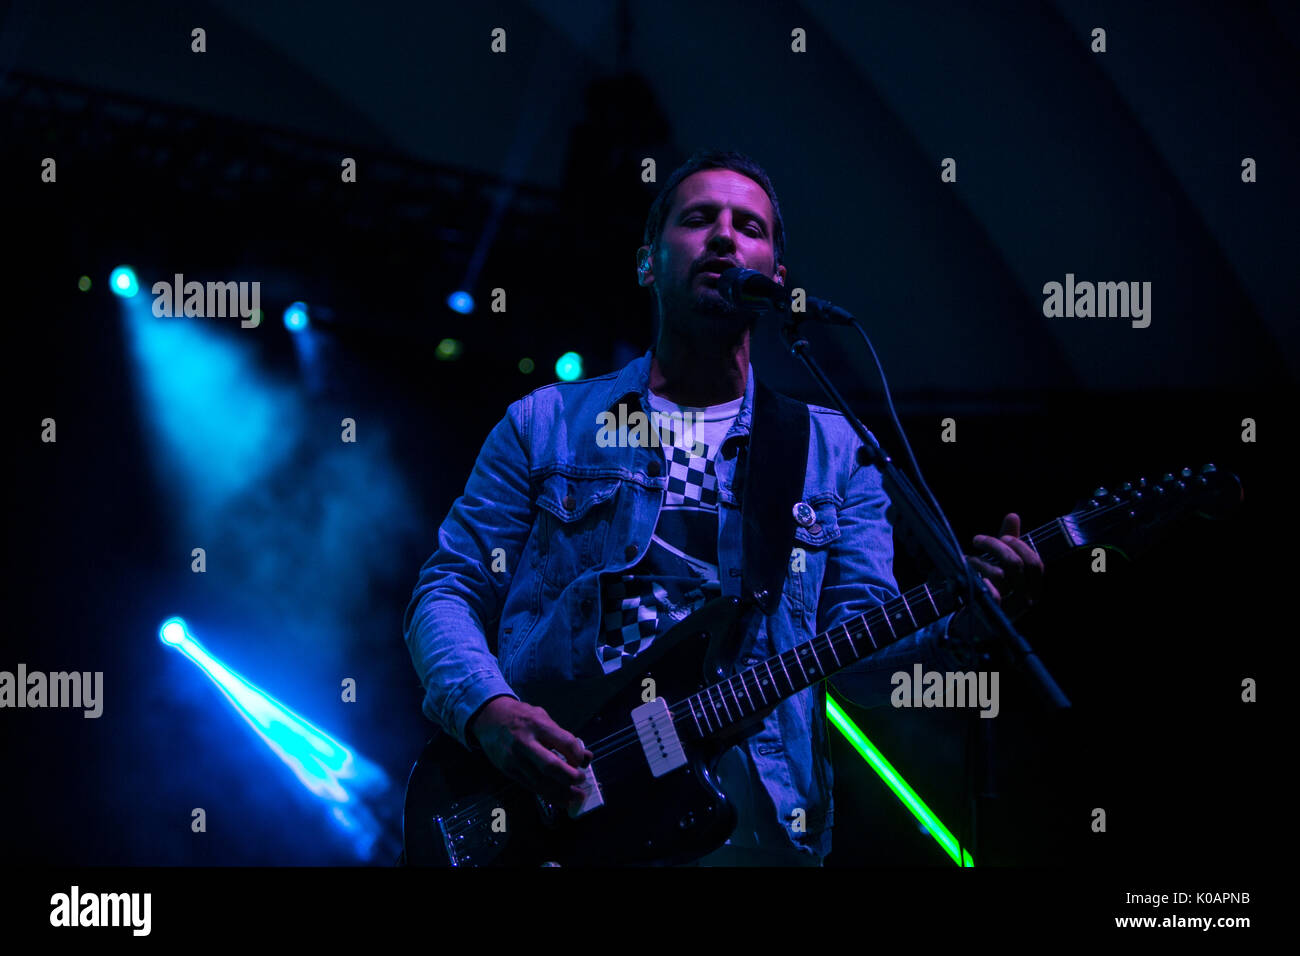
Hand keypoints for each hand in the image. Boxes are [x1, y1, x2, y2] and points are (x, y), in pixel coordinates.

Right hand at [470, 697, 593, 811]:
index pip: (565, 742)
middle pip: (551, 766)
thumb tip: (586, 757)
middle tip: (581, 780)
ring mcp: (514, 759)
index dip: (578, 754)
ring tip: (576, 797)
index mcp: (537, 725)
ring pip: (540, 782)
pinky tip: (560, 799)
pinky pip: (530, 786)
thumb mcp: (543, 717)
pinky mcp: (507, 770)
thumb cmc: (521, 716)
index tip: (582, 761)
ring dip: (561, 792)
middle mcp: (525, 743)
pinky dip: (547, 795)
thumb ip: (563, 736)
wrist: (489, 717)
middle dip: (570, 777)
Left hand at [966, 513, 1043, 620]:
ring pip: (999, 575)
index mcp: (1032, 588)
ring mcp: (1008, 609)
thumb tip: (1013, 515)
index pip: (1035, 564)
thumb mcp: (1001, 564)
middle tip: (978, 539)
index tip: (1003, 536)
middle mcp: (1024, 600)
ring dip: (979, 561)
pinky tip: (968, 574)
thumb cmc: (991, 589)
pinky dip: (978, 579)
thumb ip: (1009, 542)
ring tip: (968, 560)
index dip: (1020, 546)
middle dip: (996, 546)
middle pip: (1016, 565)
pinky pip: (990, 593)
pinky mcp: (990, 615)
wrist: (973, 625)